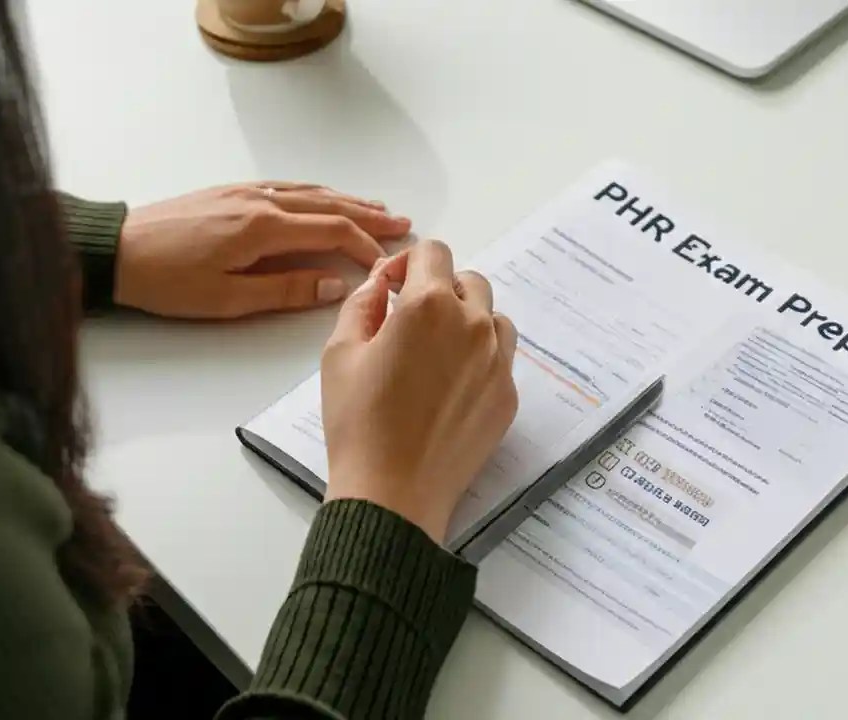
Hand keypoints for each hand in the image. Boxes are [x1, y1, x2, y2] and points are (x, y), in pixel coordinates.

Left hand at [114, 182, 410, 317]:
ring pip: (308, 191)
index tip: (385, 261)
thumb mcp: (228, 299)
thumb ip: (286, 290)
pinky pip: (285, 187)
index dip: (364, 245)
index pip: (331, 230)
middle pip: (327, 205)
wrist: (116, 251)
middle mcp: (260, 202)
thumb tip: (334, 284)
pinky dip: (315, 192)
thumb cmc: (167, 281)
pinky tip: (322, 196)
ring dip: (346, 199)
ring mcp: (244, 193)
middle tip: (401, 222)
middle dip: (367, 215)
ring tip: (375, 206)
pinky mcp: (228, 193)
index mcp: (263, 228)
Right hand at [320, 241, 519, 542]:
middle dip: (438, 289)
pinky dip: (479, 357)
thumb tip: (380, 282)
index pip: (433, 252)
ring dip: (467, 319)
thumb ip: (361, 303)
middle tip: (409, 320)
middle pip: (468, 281)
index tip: (391, 288)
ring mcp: (498, 361)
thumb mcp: (340, 352)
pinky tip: (450, 386)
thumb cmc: (358, 422)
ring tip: (436, 351)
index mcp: (429, 305)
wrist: (393, 491)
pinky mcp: (507, 395)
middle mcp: (473, 325)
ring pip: (492, 317)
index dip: (407, 263)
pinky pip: (500, 358)